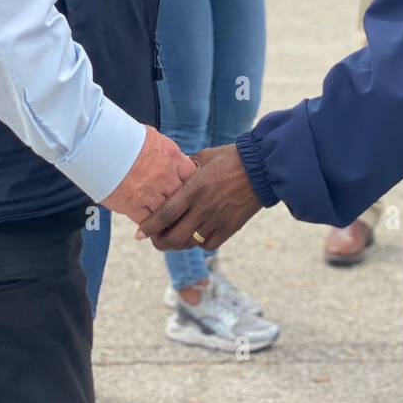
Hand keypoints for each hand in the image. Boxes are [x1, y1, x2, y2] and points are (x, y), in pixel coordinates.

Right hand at [99, 126, 196, 224]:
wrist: (99, 144)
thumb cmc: (123, 137)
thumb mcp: (153, 138)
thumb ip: (167, 152)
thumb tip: (176, 161)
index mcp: (171, 156)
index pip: (192, 175)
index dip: (191, 183)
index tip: (188, 188)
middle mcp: (164, 175)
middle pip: (182, 196)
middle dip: (182, 203)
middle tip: (182, 211)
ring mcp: (149, 192)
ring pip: (167, 212)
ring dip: (166, 217)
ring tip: (167, 224)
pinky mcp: (132, 205)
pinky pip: (148, 221)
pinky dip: (149, 226)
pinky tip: (149, 228)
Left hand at [136, 145, 261, 250]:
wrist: (262, 168)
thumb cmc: (231, 158)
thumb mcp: (205, 157)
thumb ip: (187, 167)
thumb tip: (172, 170)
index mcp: (195, 188)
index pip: (166, 214)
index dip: (150, 226)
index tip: (139, 234)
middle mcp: (204, 207)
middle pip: (174, 237)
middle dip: (160, 243)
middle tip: (155, 240)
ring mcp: (217, 220)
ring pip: (190, 243)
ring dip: (178, 244)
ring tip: (173, 238)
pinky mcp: (230, 228)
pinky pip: (207, 244)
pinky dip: (199, 243)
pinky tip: (197, 234)